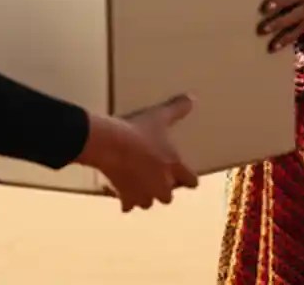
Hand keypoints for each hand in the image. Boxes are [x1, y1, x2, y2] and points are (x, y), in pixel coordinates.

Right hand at [75, 95, 198, 212]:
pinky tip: (119, 192)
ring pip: (148, 203)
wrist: (111, 144)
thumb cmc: (138, 131)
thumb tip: (192, 98)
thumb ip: (177, 109)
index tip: (184, 176)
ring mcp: (143, 193)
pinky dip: (125, 200)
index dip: (188, 179)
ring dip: (144, 196)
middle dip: (163, 189)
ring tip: (137, 184)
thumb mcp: (159, 116)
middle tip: (155, 177)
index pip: (191, 181)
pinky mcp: (125, 196)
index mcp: (174, 167)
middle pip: (168, 196)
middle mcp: (162, 185)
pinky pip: (127, 205)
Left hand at [258, 0, 303, 50]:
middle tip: (262, 29)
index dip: (279, 2)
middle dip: (277, 23)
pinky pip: (297, 34)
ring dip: (281, 38)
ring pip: (293, 29)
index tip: (266, 8)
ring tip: (268, 46)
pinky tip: (274, 49)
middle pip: (290, 16)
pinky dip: (286, 42)